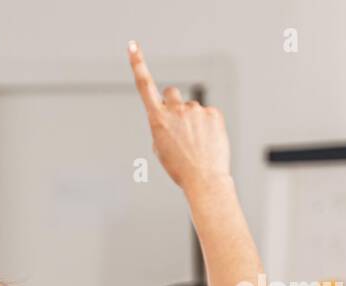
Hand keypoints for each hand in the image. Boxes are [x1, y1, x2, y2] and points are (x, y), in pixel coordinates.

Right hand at [128, 41, 230, 192]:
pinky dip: (208, 125)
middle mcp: (175, 110)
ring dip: (193, 119)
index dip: (138, 64)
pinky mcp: (213, 113)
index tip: (132, 47)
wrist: (204, 179)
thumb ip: (163, 126)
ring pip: (191, 107)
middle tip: (179, 122)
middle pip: (171, 93)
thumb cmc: (180, 168)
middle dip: (173, 102)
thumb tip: (173, 117)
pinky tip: (208, 141)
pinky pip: (208, 114)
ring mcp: (195, 111)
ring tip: (196, 142)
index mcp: (157, 120)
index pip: (145, 86)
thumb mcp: (161, 149)